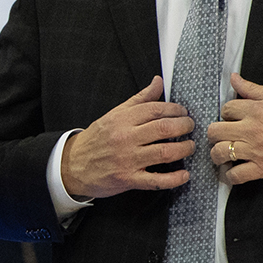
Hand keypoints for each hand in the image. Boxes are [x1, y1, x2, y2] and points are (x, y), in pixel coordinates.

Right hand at [60, 77, 195, 198]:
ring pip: (165, 152)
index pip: (156, 109)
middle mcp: (125, 138)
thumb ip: (139, 99)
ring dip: (184, 149)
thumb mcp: (114, 114)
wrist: (72, 165)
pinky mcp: (128, 179)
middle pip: (164, 128)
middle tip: (190, 127)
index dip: (175, 109)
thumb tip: (157, 82)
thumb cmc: (96, 140)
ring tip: (189, 147)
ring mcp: (127, 160)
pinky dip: (174, 179)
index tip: (183, 113)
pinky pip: (156, 180)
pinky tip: (184, 175)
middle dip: (184, 126)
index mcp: (122, 120)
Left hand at [207, 73, 262, 184]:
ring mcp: (256, 150)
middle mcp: (252, 130)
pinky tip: (233, 170)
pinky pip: (236, 175)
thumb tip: (233, 78)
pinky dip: (230, 175)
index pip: (225, 110)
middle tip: (222, 136)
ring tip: (223, 153)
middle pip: (215, 131)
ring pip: (219, 153)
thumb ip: (252, 89)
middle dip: (215, 133)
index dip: (227, 114)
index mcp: (256, 110)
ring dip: (217, 154)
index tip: (232, 119)